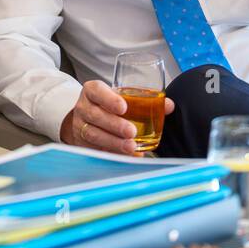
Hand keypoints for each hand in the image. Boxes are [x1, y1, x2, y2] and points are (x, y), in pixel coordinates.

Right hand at [59, 79, 174, 154]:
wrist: (85, 117)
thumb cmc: (108, 105)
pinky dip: (112, 153)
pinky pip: (95, 149)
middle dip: (114, 125)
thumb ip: (145, 99)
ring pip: (93, 134)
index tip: (124, 107)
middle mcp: (84, 107)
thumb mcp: (121, 96)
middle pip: (95, 115)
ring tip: (131, 147)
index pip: (97, 91)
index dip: (109, 99)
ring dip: (113, 142)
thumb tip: (168, 105)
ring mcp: (80, 125)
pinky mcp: (81, 143)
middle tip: (132, 132)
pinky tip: (126, 156)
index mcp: (93, 91)